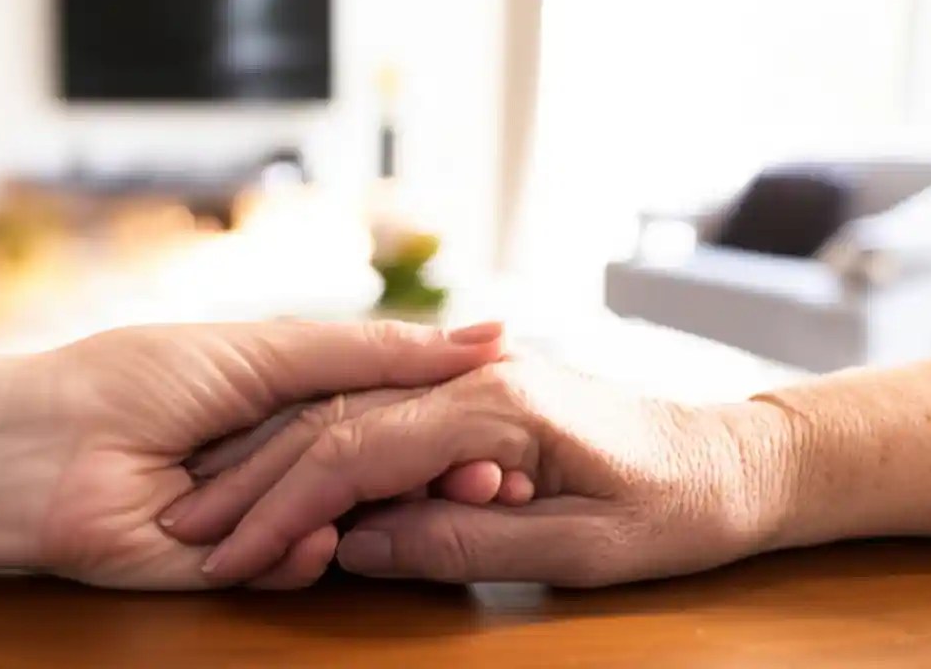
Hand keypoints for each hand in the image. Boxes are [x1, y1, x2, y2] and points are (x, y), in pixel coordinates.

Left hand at [8, 320, 502, 588]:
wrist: (47, 444)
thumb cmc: (143, 379)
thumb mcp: (275, 347)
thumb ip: (376, 351)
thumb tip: (485, 333)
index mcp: (303, 398)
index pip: (399, 415)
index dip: (449, 426)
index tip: (501, 437)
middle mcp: (292, 456)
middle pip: (387, 474)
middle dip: (434, 480)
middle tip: (487, 484)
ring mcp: (268, 513)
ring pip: (353, 526)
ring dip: (384, 521)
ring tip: (419, 510)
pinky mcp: (237, 568)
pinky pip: (298, 572)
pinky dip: (309, 558)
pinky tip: (309, 544)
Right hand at [178, 357, 794, 586]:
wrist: (732, 462)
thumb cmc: (675, 507)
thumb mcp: (579, 549)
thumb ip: (465, 540)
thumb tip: (363, 545)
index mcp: (500, 403)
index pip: (359, 449)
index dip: (287, 505)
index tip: (229, 552)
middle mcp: (479, 377)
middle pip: (340, 422)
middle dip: (262, 481)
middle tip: (197, 535)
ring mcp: (478, 381)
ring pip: (353, 414)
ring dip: (285, 466)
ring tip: (226, 515)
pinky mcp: (481, 398)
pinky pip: (388, 422)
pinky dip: (335, 459)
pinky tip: (300, 490)